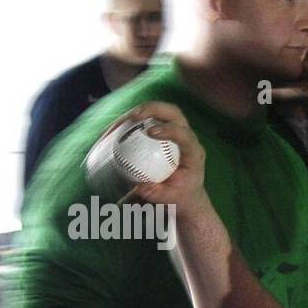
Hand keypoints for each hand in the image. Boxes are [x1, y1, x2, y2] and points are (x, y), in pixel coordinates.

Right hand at [115, 101, 211, 220]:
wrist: (184, 192)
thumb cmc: (179, 195)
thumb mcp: (170, 199)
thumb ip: (157, 194)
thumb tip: (139, 186)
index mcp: (193, 153)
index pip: (186, 136)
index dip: (170, 130)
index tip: (150, 133)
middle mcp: (186, 137)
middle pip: (173, 113)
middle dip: (153, 109)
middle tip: (133, 116)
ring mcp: (175, 131)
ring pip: (159, 111)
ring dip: (138, 112)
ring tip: (117, 123)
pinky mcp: (163, 131)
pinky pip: (147, 120)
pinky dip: (131, 122)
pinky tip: (114, 130)